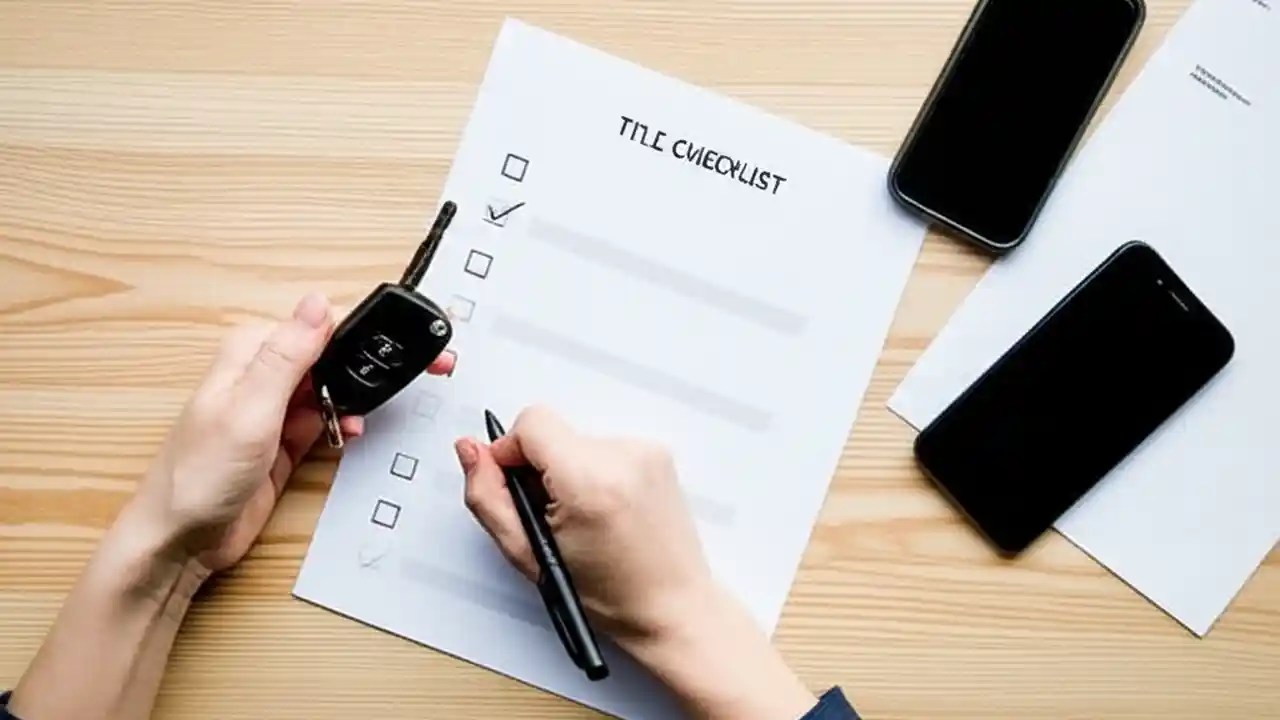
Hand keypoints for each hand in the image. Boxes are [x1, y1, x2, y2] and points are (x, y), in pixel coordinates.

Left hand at [129, 292, 454, 573]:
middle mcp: (260, 377)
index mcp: (249, 355)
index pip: (318, 327)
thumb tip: (316, 304)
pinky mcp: (281, 441)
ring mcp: (272, 411)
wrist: (180, 541)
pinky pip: (324, 420)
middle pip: (329, 356)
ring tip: (371, 410)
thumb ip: (286, 356)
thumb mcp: (249, 409)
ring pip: (332, 389)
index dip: (363, 331)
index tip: (400, 340)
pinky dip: (341, 425)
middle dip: (369, 364)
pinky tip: (347, 432)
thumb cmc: (195, 478)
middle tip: (413, 370)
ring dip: (355, 400)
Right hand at [455, 406, 816, 719]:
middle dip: (540, 468)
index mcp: (590, 480)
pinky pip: (604, 448)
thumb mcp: (530, 556)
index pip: (532, 423)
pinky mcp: (658, 455)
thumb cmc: (610, 595)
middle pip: (553, 432)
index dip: (510, 452)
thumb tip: (470, 451)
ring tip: (582, 519)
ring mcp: (646, 453)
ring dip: (568, 471)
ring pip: (576, 441)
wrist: (672, 608)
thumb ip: (489, 498)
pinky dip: (594, 473)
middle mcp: (624, 457)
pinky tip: (604, 512)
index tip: (515, 486)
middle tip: (552, 515)